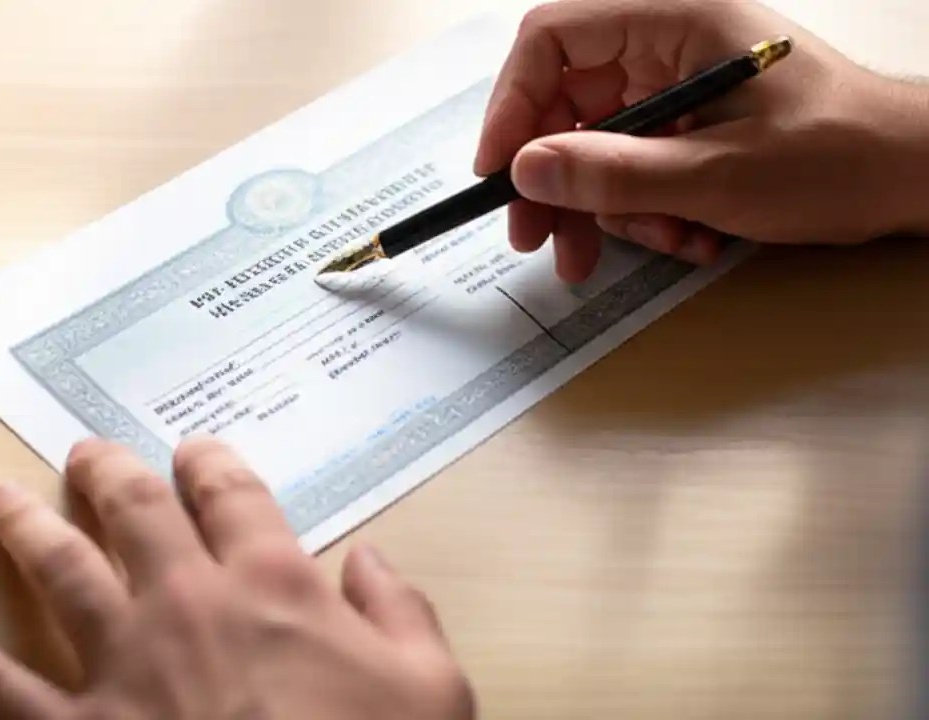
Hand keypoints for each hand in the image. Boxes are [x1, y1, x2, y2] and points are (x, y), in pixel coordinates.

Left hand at [0, 436, 473, 719]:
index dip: (210, 461)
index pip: (231, 493)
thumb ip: (403, 612)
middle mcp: (186, 603)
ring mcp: (119, 663)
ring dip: (24, 526)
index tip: (196, 450)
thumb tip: (372, 560)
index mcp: (273, 583)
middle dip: (107, 471)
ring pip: (55, 568)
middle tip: (85, 452)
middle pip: (132, 508)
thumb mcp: (433, 691)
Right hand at [476, 0, 928, 282]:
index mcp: (673, 20)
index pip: (554, 40)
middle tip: (537, 239)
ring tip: (633, 249)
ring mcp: (676, 88)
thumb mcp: (717, 175)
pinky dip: (644, 211)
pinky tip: (686, 238)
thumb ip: (615, 173)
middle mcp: (666, 46)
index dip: (512, 104)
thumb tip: (527, 170)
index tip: (500, 171)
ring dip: (604, 208)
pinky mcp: (687, 127)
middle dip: (554, 179)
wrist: (909, 178)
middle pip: (565, 104)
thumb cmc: (838, 155)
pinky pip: (632, 168)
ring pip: (595, 147)